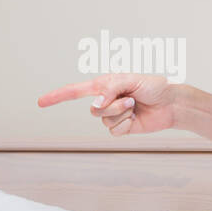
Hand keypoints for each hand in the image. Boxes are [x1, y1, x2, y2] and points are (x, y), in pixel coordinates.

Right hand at [37, 73, 179, 135]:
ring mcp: (113, 115)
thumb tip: (95, 105)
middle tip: (131, 98)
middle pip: (93, 110)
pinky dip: (126, 124)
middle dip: (112, 105)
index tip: (40, 102)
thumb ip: (110, 89)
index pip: (75, 91)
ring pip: (104, 120)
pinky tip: (136, 118)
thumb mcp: (131, 80)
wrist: (171, 103)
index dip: (57, 96)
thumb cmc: (154, 86)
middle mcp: (105, 100)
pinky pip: (114, 131)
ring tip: (135, 105)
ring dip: (122, 113)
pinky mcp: (122, 128)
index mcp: (104, 85)